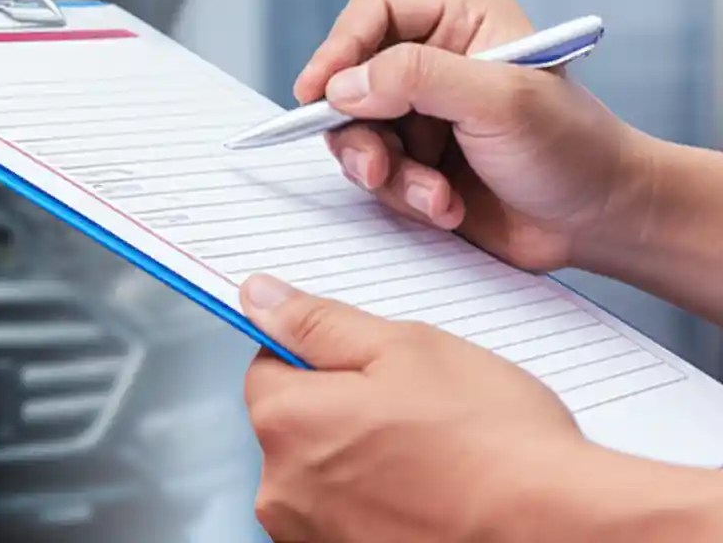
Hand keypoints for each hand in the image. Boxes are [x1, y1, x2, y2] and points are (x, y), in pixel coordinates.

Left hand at [240, 273, 582, 542]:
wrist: (556, 531)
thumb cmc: (492, 443)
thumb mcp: (406, 348)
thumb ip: (319, 323)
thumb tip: (259, 297)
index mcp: (287, 422)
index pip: (269, 367)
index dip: (321, 357)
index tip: (367, 364)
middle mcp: (283, 491)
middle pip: (295, 427)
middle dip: (342, 412)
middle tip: (414, 410)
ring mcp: (313, 539)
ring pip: (323, 478)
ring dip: (360, 465)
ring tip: (432, 459)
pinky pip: (348, 519)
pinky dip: (380, 509)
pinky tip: (431, 499)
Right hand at [297, 0, 652, 270]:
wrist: (601, 222)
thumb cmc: (573, 149)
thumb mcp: (499, 101)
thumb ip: (417, 78)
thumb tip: (342, 85)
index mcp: (461, 22)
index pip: (374, 13)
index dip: (338, 48)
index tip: (315, 92)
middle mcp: (436, 63)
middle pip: (351, 79)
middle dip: (358, 130)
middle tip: (374, 166)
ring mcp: (424, 115)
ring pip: (356, 133)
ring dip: (385, 173)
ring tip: (431, 194)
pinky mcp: (418, 163)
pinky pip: (376, 175)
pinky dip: (402, 196)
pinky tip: (444, 206)